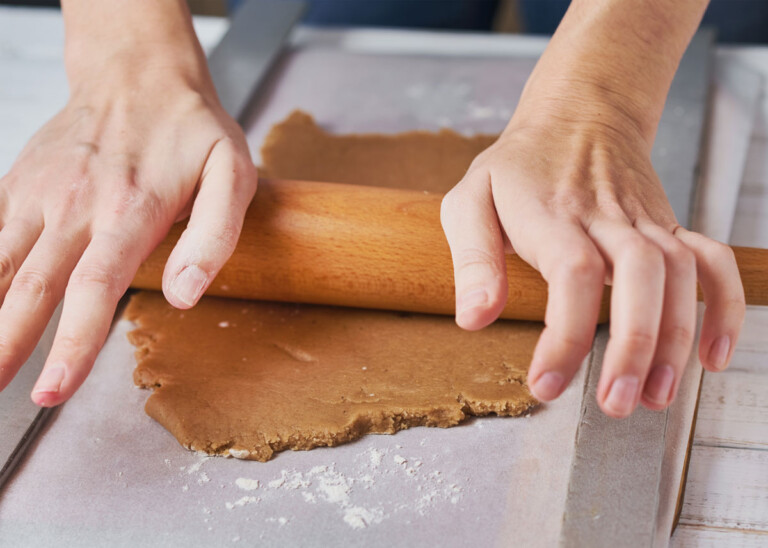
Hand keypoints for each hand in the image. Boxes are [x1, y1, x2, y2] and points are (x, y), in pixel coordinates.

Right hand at [0, 64, 256, 406]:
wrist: (138, 74)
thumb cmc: (190, 130)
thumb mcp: (232, 175)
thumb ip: (215, 236)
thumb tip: (186, 295)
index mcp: (130, 210)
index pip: (94, 288)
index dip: (72, 344)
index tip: (52, 389)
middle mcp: (74, 205)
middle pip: (31, 285)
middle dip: (8, 345)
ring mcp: (39, 192)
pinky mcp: (19, 182)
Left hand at [441, 105, 744, 417]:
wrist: (578, 114)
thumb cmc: (517, 168)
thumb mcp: (470, 200)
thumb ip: (473, 259)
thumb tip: (474, 320)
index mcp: (551, 213)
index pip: (571, 273)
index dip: (566, 334)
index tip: (546, 384)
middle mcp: (606, 216)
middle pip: (638, 273)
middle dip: (635, 344)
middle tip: (616, 404)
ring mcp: (644, 220)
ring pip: (680, 273)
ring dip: (676, 339)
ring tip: (655, 398)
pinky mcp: (669, 225)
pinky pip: (712, 261)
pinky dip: (725, 307)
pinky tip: (711, 355)